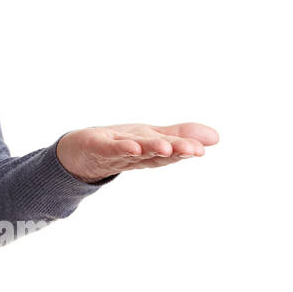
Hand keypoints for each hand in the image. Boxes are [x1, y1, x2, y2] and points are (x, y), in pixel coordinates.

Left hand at [56, 123, 218, 183]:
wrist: (76, 155)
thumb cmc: (119, 146)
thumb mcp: (151, 137)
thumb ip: (181, 137)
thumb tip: (216, 137)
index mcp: (150, 150)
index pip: (171, 150)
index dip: (186, 149)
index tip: (204, 149)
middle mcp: (135, 153)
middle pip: (157, 152)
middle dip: (175, 150)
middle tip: (194, 150)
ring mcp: (115, 152)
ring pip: (136, 151)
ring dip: (151, 149)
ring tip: (166, 147)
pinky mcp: (95, 146)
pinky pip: (109, 148)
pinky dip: (120, 148)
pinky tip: (132, 146)